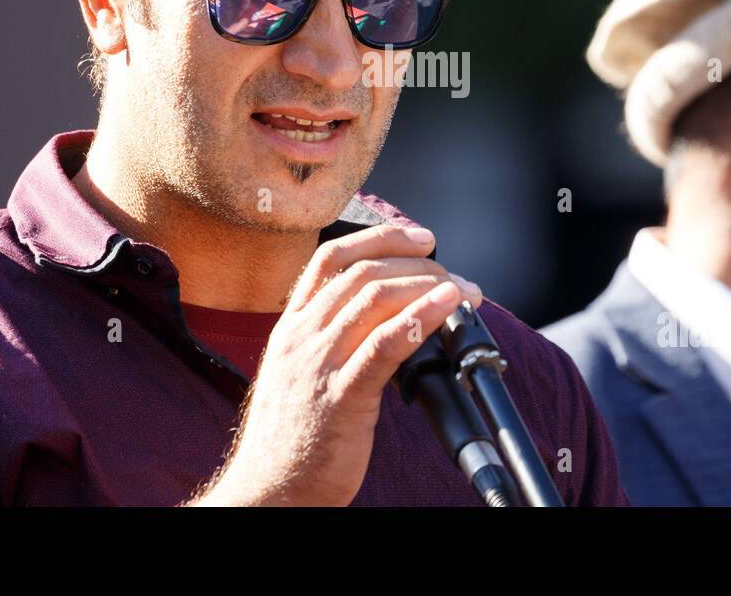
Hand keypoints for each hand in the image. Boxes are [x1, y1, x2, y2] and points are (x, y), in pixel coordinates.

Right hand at [192, 224, 480, 505]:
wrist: (268, 492)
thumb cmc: (291, 439)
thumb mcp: (299, 373)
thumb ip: (332, 341)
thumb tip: (391, 317)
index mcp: (291, 327)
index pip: (332, 258)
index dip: (381, 239)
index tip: (421, 240)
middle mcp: (301, 337)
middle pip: (362, 271)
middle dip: (416, 263)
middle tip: (453, 275)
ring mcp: (318, 364)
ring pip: (374, 298)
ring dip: (428, 286)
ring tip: (462, 293)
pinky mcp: (340, 398)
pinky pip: (383, 346)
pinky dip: (420, 318)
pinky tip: (446, 309)